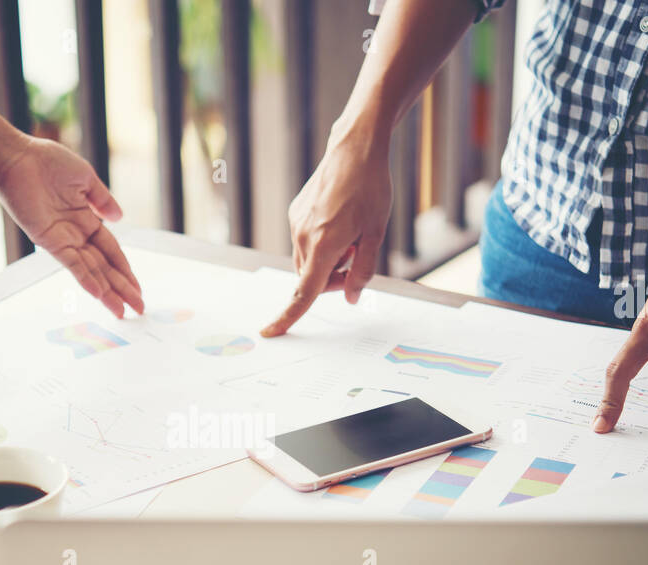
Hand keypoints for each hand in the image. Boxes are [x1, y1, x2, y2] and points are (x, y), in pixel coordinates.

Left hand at [0, 135, 142, 317]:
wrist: (18, 159)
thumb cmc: (47, 162)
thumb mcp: (85, 178)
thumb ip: (103, 200)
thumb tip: (120, 218)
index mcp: (87, 219)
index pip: (111, 251)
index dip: (125, 269)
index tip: (137, 287)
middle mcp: (76, 235)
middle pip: (105, 267)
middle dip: (122, 288)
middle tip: (139, 308)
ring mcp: (63, 240)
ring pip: (92, 271)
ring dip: (108, 292)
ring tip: (122, 311)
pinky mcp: (50, 241)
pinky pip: (72, 264)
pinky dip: (86, 279)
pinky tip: (100, 294)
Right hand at [262, 124, 391, 336]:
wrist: (355, 149)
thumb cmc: (371, 189)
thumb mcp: (376, 234)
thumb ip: (362, 272)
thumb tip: (350, 298)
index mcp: (324, 246)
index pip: (303, 293)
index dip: (288, 317)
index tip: (271, 332)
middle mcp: (304, 237)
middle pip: (310, 279)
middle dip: (331, 280)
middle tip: (356, 259)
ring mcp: (297, 224)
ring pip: (308, 261)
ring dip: (327, 261)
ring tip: (352, 236)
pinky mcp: (296, 213)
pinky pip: (305, 242)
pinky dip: (321, 244)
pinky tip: (340, 222)